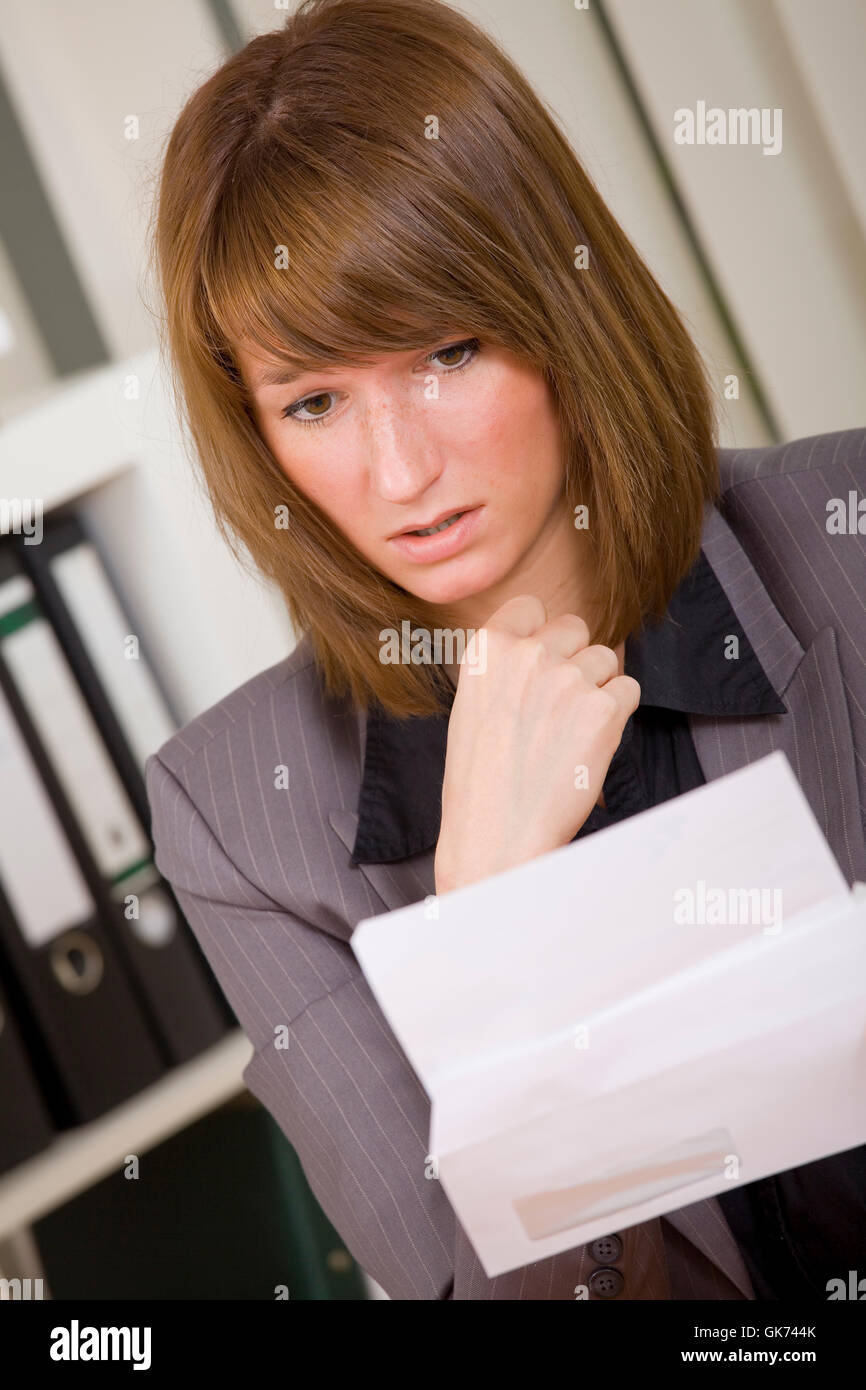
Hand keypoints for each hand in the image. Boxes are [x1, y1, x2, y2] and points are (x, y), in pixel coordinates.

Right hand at [434, 595, 639, 891]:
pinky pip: (629, 690)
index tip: (540, 667)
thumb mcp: (474, 706)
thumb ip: (507, 668)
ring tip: (569, 734)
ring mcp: (567, 679)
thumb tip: (550, 647)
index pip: (532, 608)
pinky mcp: (603, 709)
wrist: (496, 838)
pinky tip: (589, 745)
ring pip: (606, 660)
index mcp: (486, 650)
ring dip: (598, 690)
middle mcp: (527, 654)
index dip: (542, 636)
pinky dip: (618, 716)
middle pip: (576, 629)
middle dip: (575, 660)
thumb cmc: (481, 783)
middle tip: (558, 709)